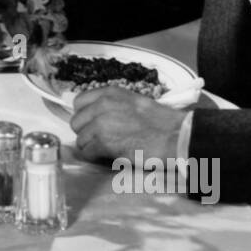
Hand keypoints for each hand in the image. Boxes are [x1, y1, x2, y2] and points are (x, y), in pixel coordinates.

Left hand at [70, 87, 185, 163]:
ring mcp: (101, 123)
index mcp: (109, 93)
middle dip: (86, 133)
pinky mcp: (104, 142)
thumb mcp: (132, 102)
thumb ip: (111, 105)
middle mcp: (102, 105)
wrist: (175, 136)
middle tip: (100, 140)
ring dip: (91, 147)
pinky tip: (108, 157)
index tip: (92, 124)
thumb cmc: (160, 122)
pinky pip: (87, 153)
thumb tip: (93, 117)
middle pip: (76, 123)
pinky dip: (95, 157)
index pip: (78, 102)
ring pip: (80, 140)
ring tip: (107, 150)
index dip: (84, 116)